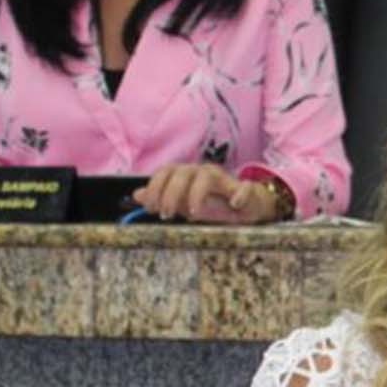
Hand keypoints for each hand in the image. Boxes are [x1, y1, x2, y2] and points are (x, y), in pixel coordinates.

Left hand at [134, 163, 279, 223]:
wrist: (249, 206)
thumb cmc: (215, 205)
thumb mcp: (185, 205)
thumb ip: (164, 199)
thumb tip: (137, 195)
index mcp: (187, 174)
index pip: (166, 171)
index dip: (155, 187)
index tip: (150, 208)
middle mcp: (203, 172)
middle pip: (182, 173)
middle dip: (170, 194)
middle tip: (166, 214)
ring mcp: (225, 179)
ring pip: (207, 175)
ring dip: (196, 193)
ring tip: (193, 212)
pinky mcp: (246, 189)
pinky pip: (244, 188)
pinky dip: (239, 195)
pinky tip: (234, 206)